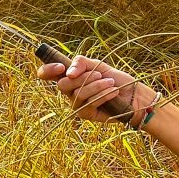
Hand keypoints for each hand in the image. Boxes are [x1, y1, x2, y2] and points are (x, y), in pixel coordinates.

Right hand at [37, 55, 153, 125]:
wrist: (132, 94)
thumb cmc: (115, 79)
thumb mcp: (97, 64)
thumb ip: (81, 63)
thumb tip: (68, 73)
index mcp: (69, 76)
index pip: (47, 74)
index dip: (48, 70)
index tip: (62, 67)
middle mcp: (69, 91)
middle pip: (62, 85)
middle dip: (83, 78)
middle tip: (100, 74)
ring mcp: (76, 103)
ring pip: (77, 94)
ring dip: (96, 85)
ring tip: (111, 82)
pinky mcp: (85, 114)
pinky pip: (88, 103)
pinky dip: (102, 95)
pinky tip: (113, 91)